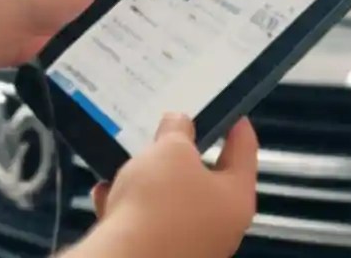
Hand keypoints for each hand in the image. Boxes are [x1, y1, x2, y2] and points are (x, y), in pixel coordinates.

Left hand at [0, 0, 166, 65]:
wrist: (2, 31)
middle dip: (155, 5)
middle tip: (184, 18)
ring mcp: (85, 16)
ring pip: (122, 22)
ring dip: (138, 30)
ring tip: (168, 42)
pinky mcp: (80, 40)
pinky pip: (108, 43)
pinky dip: (121, 48)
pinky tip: (138, 57)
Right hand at [84, 114, 258, 257]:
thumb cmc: (159, 202)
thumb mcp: (171, 151)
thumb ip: (178, 131)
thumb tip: (180, 123)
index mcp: (237, 198)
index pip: (245, 150)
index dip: (235, 124)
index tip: (227, 108)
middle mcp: (220, 227)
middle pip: (207, 179)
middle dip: (184, 154)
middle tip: (170, 130)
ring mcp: (191, 246)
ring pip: (173, 202)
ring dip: (151, 181)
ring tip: (132, 160)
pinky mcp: (161, 255)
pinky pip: (147, 224)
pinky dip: (129, 207)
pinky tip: (105, 192)